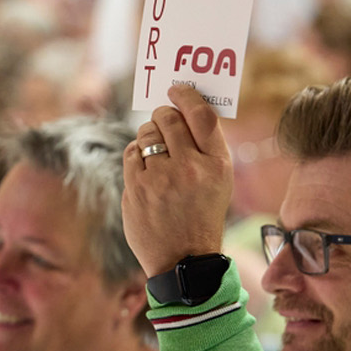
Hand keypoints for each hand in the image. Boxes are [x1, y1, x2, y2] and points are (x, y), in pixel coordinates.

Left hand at [121, 85, 233, 277]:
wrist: (185, 261)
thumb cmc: (202, 214)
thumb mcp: (219, 181)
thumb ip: (205, 147)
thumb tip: (182, 108)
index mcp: (218, 165)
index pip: (201, 115)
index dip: (187, 96)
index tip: (177, 90)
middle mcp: (191, 168)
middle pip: (169, 118)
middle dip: (163, 115)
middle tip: (163, 121)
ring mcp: (161, 178)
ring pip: (147, 133)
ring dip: (148, 135)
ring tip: (155, 151)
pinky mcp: (137, 188)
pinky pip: (131, 152)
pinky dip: (136, 154)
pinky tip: (144, 168)